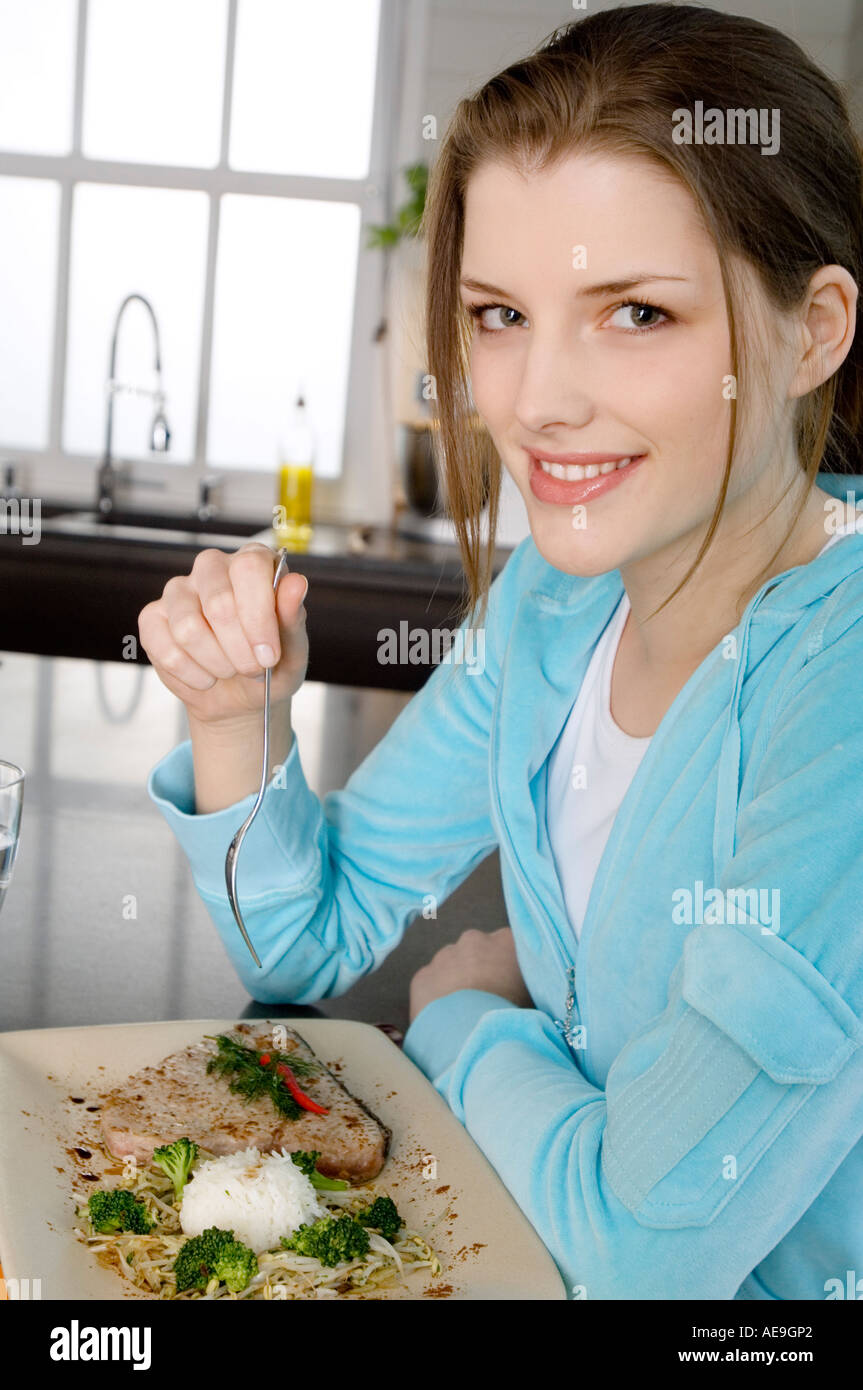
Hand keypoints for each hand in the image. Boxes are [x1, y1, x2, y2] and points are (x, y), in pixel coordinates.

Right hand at [138, 543, 308, 725]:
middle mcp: (213, 567)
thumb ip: (293, 617)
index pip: (249, 567)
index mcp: (253, 562)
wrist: (240, 697)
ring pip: (188, 629)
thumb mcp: (293, 649)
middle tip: (253, 670)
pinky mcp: (153, 617)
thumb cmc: (270, 665)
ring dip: (216, 664)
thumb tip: (297, 583)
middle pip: (218, 602)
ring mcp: (178, 590)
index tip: (269, 655)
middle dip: (239, 650)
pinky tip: (206, 677)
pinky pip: (166, 649)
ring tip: (230, 671)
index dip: (259, 616)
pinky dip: (192, 675)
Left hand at [408, 927, 532, 1024]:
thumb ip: (529, 984)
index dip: (508, 967)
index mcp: (507, 940)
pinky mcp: (422, 976)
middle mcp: (474, 939)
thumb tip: (526, 990)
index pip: (509, 946)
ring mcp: (444, 956)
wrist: (472, 1036)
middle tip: (487, 999)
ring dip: (456, 981)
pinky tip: (445, 1017)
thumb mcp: (536, 997)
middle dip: (479, 969)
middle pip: (477, 951)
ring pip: (451, 965)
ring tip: (465, 1011)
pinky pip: (430, 984)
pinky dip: (436, 997)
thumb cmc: (512, 1017)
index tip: (509, 984)